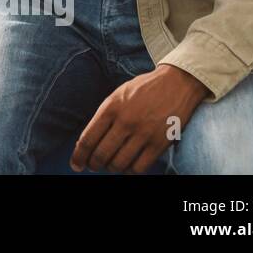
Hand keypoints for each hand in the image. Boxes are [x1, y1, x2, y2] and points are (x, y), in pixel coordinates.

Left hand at [71, 64, 208, 173]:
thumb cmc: (143, 89)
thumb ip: (104, 116)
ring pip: (119, 164)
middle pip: (101, 154)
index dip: (79, 156)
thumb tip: (87, 142)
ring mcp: (143, 133)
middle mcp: (125, 121)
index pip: (88, 139)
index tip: (76, 164)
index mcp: (111, 107)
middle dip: (93, 164)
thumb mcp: (117, 95)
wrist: (176, 82)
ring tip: (111, 164)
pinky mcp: (160, 143)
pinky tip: (129, 165)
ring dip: (112, 168)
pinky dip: (131, 171)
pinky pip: (139, 168)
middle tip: (93, 166)